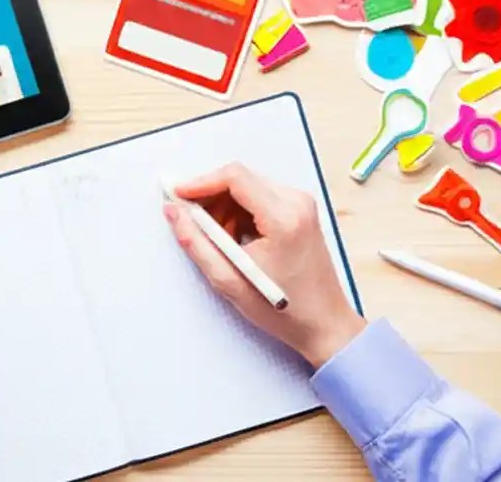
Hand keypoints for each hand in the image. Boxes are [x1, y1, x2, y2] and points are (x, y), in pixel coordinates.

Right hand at [164, 164, 364, 367]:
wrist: (324, 323)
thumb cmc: (285, 310)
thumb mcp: (230, 281)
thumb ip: (197, 243)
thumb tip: (175, 213)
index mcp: (284, 218)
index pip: (235, 177)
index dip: (201, 182)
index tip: (179, 194)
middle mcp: (297, 203)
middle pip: (241, 179)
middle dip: (211, 197)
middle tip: (194, 224)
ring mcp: (302, 205)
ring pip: (248, 187)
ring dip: (225, 207)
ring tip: (221, 242)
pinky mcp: (301, 211)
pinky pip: (261, 197)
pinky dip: (241, 213)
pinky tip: (237, 241)